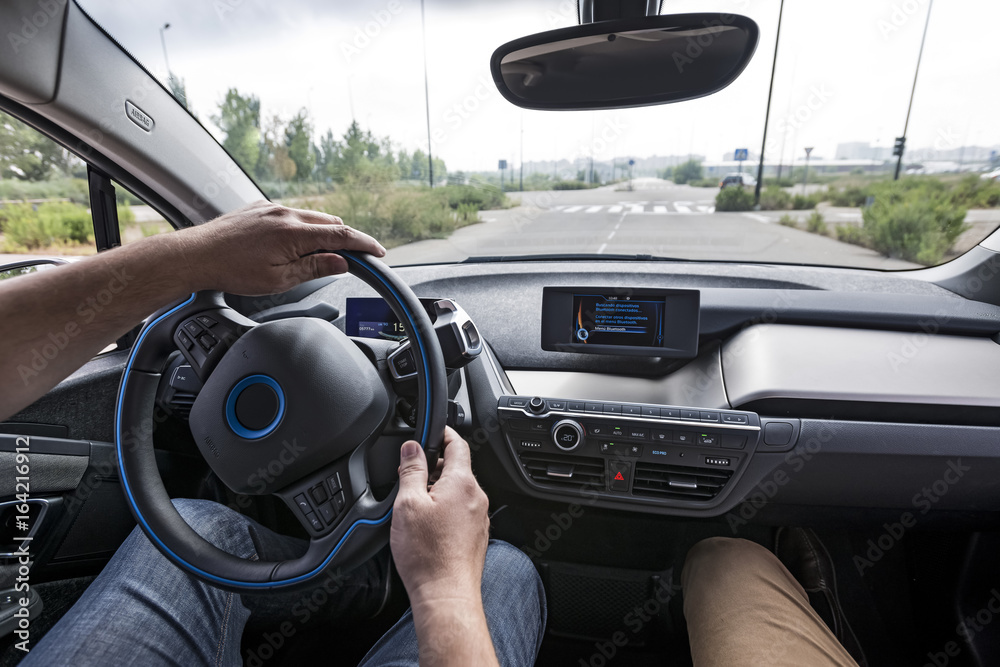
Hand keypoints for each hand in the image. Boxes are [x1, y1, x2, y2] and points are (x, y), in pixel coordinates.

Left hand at [176, 201, 385, 295]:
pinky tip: (292, 245)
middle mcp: (286, 214)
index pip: (342, 236)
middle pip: (330, 223)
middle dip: (344, 240)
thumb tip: (341, 262)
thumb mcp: (279, 280)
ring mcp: (273, 208)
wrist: (198, 255)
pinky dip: (302, 228)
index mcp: (294, 233)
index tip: (378, 252)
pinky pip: (292, 214)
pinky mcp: (261, 208)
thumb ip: (314, 268)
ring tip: (314, 257)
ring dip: (321, 234)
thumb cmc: (233, 271)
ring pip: (312, 217)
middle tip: (348, 260)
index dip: (364, 244)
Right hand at [391, 427, 489, 605]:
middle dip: (434, 464)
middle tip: (410, 471)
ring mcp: (478, 517)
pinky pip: (460, 510)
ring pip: (457, 490)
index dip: (442, 432)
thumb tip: (412, 448)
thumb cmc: (428, 555)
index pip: (457, 443)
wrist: (446, 595)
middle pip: (457, 467)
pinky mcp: (475, 535)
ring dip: (437, 488)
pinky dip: (444, 507)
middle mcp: (476, 497)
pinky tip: (426, 524)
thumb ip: (411, 470)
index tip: (430, 430)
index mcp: (462, 482)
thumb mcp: (408, 504)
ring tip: (414, 502)